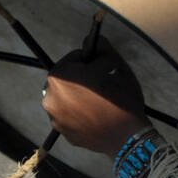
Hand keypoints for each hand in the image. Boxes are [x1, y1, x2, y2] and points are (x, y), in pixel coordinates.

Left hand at [42, 37, 149, 157]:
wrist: (127, 137)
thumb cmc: (121, 98)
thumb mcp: (117, 66)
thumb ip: (102, 49)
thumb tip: (92, 40)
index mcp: (60, 76)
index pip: (75, 58)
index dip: (91, 61)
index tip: (103, 67)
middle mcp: (50, 96)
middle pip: (68, 79)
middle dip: (83, 78)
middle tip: (103, 85)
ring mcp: (54, 117)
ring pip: (68, 98)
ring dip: (80, 96)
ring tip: (101, 102)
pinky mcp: (62, 132)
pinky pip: (70, 116)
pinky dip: (80, 113)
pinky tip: (97, 115)